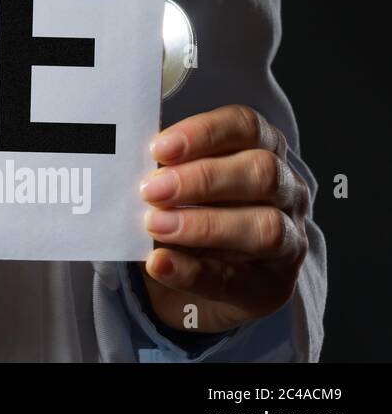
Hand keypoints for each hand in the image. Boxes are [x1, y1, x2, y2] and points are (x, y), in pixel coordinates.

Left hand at [139, 105, 308, 334]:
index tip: (159, 148)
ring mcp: (289, 240)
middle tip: (152, 190)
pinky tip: (159, 263)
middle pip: (262, 172)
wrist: (199, 280)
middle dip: (203, 179)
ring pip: (266, 227)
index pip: (246, 127)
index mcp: (264, 151)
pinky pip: (239, 280)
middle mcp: (286, 192)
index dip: (205, 133)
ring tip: (155, 225)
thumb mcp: (181, 182)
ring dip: (203, 225)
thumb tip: (125, 159)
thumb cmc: (189, 210)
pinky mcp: (273, 286)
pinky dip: (193, 272)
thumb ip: (164, 169)